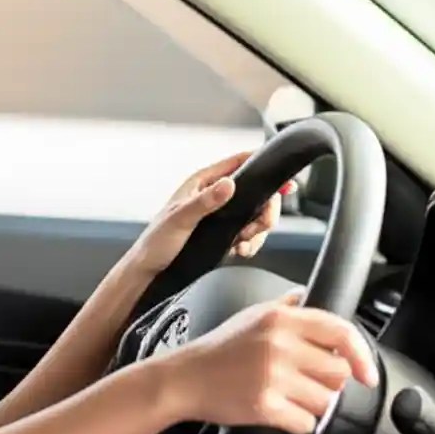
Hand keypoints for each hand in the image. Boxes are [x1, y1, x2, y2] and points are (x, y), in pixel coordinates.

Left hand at [120, 152, 288, 278]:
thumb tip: (229, 183)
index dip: (264, 166)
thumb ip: (205, 201)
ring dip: (257, 230)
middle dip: (264, 210)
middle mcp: (214, 194)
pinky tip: (239, 250)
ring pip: (255, 214)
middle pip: (256, 192)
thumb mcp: (180, 219)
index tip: (284, 180)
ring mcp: (220, 214)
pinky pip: (249, 233)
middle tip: (259, 226)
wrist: (149, 269)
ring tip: (242, 242)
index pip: (239, 163)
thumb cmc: (157, 241)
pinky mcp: (223, 232)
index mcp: (203, 182)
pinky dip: (250, 242)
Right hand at [163, 291, 378, 433]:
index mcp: (281, 318)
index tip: (366, 373)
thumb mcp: (251, 314)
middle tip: (306, 382)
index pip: (340, 331)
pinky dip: (297, 423)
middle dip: (328, 382)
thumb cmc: (219, 348)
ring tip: (288, 396)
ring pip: (325, 401)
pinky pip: (306, 423)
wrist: (184, 378)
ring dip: (312, 404)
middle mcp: (280, 344)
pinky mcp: (265, 406)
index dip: (361, 355)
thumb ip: (284, 306)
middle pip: (338, 372)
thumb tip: (306, 298)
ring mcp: (273, 376)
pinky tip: (279, 411)